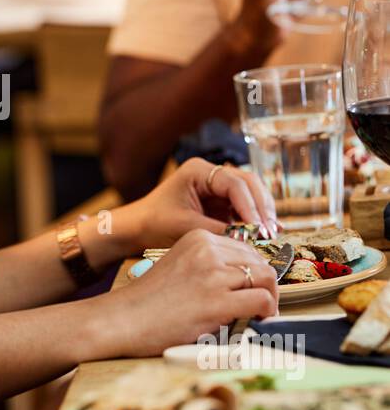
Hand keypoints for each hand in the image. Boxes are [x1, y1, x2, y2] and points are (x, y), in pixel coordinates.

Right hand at [99, 228, 278, 357]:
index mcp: (198, 238)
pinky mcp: (217, 301)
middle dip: (265, 284)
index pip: (246, 248)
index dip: (254, 271)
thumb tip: (246, 277)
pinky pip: (261, 300)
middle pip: (260, 262)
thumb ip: (209, 265)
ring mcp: (213, 274)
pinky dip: (266, 312)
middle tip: (262, 304)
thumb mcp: (180, 265)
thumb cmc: (149, 300)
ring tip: (260, 314)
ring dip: (268, 299)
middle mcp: (207, 250)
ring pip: (266, 279)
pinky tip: (257, 320)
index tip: (254, 287)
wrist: (123, 319)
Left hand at [111, 157, 277, 253]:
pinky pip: (243, 207)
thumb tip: (249, 238)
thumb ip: (217, 229)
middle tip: (271, 231)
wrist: (138, 229)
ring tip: (271, 235)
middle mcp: (211, 173)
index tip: (260, 228)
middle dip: (262, 208)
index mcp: (198, 170)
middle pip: (248, 183)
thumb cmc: (155, 223)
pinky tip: (264, 234)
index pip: (234, 183)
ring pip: (250, 194)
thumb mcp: (185, 227)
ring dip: (262, 213)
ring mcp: (217, 187)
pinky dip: (254, 220)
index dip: (250, 206)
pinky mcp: (220, 202)